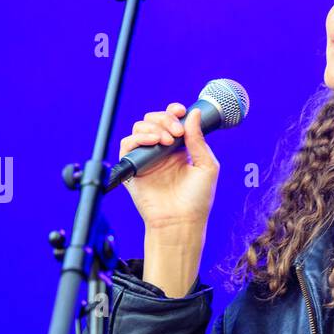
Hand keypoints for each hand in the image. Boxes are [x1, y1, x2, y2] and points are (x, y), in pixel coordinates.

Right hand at [118, 102, 219, 233]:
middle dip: (165, 118)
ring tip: (166, 140)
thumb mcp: (206, 166)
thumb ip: (198, 139)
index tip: (181, 111)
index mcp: (180, 149)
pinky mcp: (133, 168)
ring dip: (153, 127)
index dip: (173, 112)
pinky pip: (128, 144)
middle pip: (154, 120)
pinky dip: (139, 138)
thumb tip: (193, 113)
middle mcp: (162, 151)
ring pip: (140, 128)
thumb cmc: (197, 200)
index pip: (172, 121)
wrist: (182, 222)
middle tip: (176, 133)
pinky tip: (153, 142)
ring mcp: (147, 159)